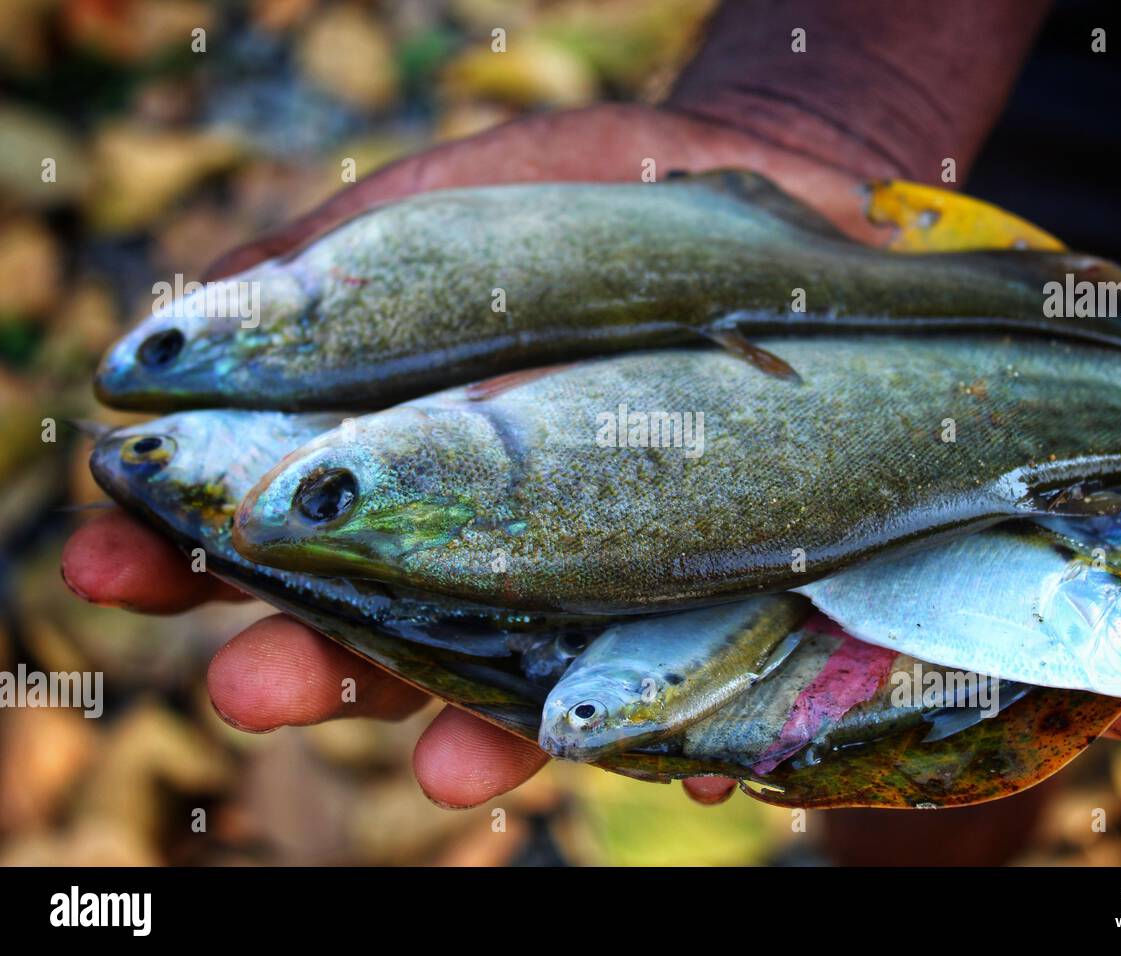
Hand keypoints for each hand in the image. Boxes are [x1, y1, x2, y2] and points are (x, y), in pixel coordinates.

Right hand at [66, 100, 907, 807]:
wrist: (761, 203)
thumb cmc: (577, 204)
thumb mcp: (432, 215)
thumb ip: (318, 282)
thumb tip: (170, 350)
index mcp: (393, 466)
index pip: (269, 530)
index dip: (184, 555)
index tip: (115, 565)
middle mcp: (478, 546)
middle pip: (376, 637)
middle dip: (308, 671)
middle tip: (254, 688)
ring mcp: (586, 581)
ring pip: (520, 688)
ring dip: (478, 742)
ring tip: (453, 772)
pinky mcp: (702, 596)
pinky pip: (691, 683)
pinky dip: (689, 731)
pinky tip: (699, 776)